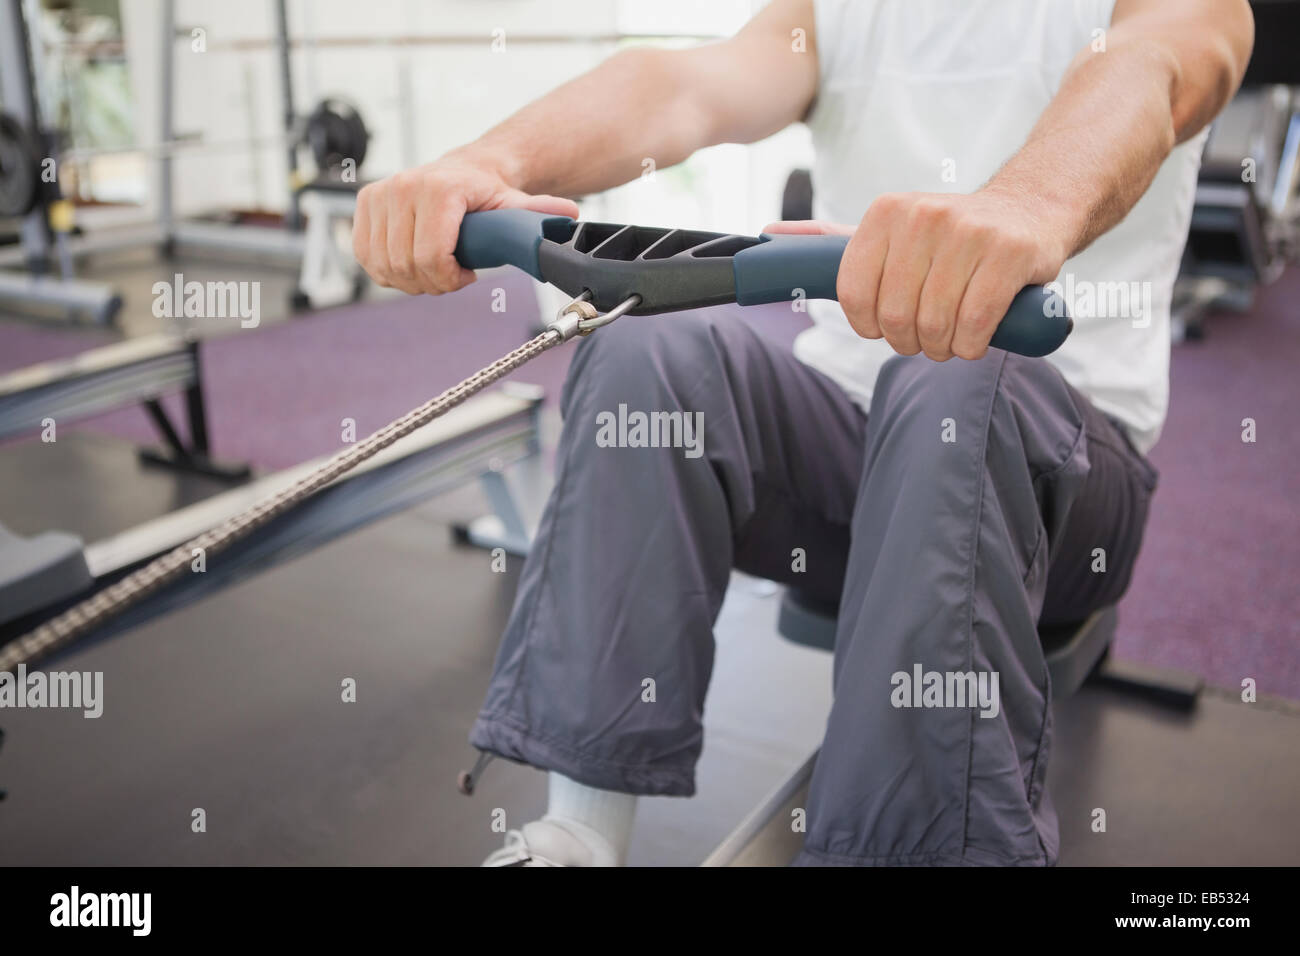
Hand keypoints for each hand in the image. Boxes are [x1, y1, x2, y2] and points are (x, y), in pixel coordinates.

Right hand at [352, 153, 578, 295]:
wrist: (464, 170)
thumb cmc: (488, 193)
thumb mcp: (515, 205)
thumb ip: (538, 215)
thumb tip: (570, 218)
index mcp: (439, 189)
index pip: (430, 257)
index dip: (448, 279)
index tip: (466, 276)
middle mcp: (403, 187)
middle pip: (406, 266)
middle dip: (431, 283)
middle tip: (452, 277)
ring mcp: (380, 195)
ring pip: (384, 265)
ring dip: (409, 280)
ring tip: (434, 270)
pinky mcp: (365, 205)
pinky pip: (366, 256)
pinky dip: (387, 270)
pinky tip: (411, 264)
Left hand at [765, 190, 1069, 360]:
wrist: (1030, 210)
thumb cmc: (948, 236)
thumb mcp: (888, 230)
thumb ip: (830, 240)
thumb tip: (766, 237)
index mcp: (885, 212)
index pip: (853, 295)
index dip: (868, 325)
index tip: (884, 326)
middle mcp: (924, 216)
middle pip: (894, 316)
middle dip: (908, 341)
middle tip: (924, 336)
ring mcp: (970, 232)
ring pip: (934, 325)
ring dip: (942, 348)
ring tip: (951, 336)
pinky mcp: (1011, 253)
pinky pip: (974, 325)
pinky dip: (972, 345)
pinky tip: (976, 336)